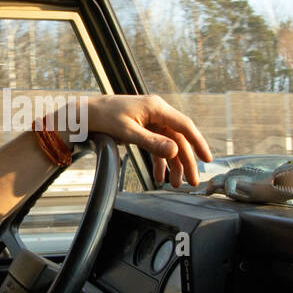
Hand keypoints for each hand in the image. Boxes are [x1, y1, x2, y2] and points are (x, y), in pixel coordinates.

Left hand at [83, 95, 212, 187]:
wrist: (86, 114)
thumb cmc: (104, 118)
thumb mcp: (128, 132)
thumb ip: (152, 143)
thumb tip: (175, 151)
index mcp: (156, 108)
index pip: (184, 126)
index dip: (198, 143)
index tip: (207, 159)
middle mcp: (157, 112)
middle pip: (179, 139)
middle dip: (186, 162)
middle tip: (192, 182)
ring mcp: (151, 120)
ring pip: (169, 145)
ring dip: (173, 165)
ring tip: (175, 184)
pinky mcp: (144, 128)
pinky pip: (157, 146)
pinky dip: (159, 161)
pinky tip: (158, 177)